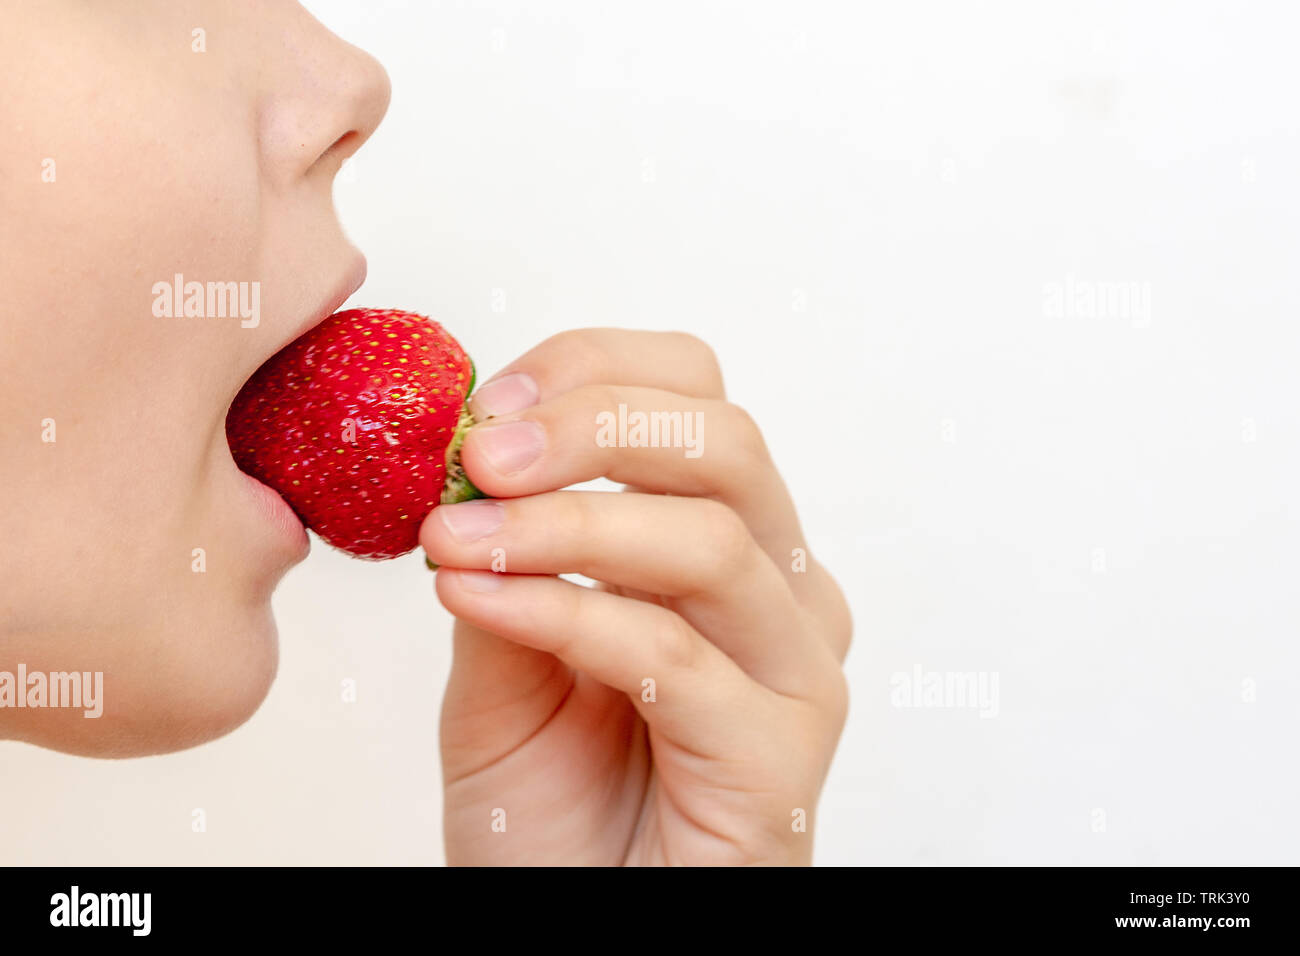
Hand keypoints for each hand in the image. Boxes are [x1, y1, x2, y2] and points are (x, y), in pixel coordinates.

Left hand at [421, 329, 850, 864]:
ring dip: (566, 522)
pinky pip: (674, 655)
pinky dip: (566, 612)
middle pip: (724, 442)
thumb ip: (505, 560)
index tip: (482, 403)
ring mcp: (795, 671)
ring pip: (708, 540)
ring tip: (457, 539)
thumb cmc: (552, 810)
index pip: (694, 397)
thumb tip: (468, 466)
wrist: (577, 929)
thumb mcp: (501, 661)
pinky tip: (481, 603)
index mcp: (730, 542)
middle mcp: (782, 592)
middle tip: (477, 453)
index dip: (591, 373)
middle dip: (590, 424)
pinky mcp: (781, 755)